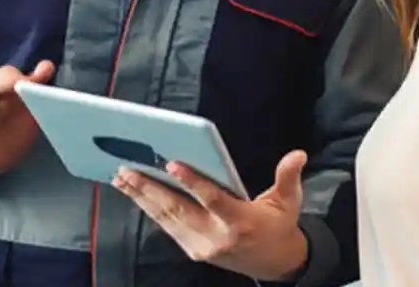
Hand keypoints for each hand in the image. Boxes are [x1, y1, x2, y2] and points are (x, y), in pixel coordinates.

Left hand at [112, 149, 309, 281]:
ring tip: (122, 178)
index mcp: (241, 222)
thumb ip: (288, 176)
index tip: (172, 164)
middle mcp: (217, 237)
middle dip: (151, 189)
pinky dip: (150, 210)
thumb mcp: (288, 202)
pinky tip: (135, 194)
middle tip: (128, 169)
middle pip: (178, 210)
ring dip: (142, 198)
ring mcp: (202, 247)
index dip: (193, 182)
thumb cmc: (279, 227)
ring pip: (167, 219)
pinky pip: (168, 227)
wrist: (276, 264)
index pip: (213, 200)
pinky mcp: (194, 250)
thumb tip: (297, 154)